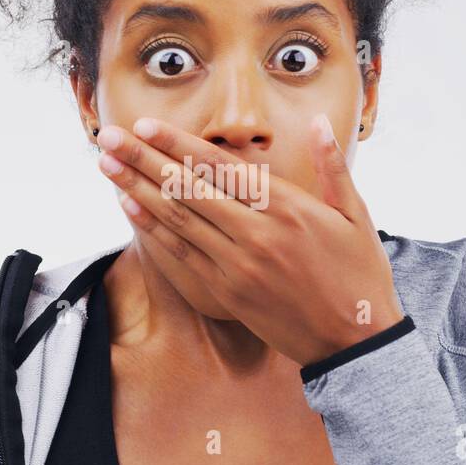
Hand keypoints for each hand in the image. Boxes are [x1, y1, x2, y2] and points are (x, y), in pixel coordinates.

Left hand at [95, 114, 405, 367]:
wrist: (355, 342)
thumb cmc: (360, 275)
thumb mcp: (356, 215)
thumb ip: (332, 166)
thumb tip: (319, 122)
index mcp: (288, 207)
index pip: (220, 166)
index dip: (178, 144)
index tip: (146, 125)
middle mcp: (257, 233)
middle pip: (187, 188)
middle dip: (142, 158)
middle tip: (108, 137)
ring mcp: (238, 265)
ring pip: (177, 219)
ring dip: (136, 188)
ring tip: (106, 165)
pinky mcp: (228, 292)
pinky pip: (181, 254)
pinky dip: (153, 228)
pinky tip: (129, 206)